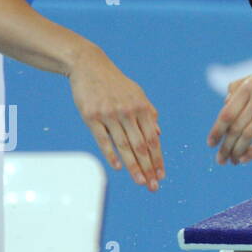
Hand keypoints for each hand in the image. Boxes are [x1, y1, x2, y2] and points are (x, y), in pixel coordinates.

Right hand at [68, 52, 163, 189]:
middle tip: (153, 186)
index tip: (161, 175)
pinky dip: (111, 154)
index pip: (153, 139)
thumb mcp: (137, 94)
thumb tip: (158, 135)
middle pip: (141, 145)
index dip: (158, 158)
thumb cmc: (115, 83)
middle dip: (149, 167)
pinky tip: (118, 167)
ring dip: (133, 166)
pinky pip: (103, 139)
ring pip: (124, 145)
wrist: (90, 66)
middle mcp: (128, 112)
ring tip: (140, 182)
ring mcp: (110, 114)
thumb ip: (148, 114)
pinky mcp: (92, 116)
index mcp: (142, 107)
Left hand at [208, 69, 251, 164]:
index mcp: (248, 88)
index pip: (226, 114)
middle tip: (220, 160)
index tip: (211, 144)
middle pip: (235, 128)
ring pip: (248, 136)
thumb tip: (224, 106)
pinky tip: (245, 159)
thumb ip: (237, 88)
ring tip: (233, 161)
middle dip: (225, 147)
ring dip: (237, 152)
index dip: (217, 131)